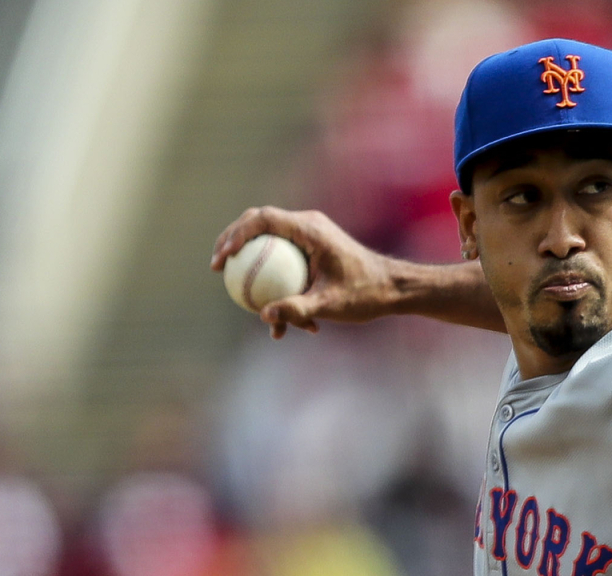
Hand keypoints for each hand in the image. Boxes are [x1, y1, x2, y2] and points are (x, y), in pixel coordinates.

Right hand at [211, 207, 393, 338]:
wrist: (394, 289)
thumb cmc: (367, 293)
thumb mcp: (331, 304)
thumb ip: (297, 309)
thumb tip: (265, 316)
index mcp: (310, 229)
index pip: (262, 219)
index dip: (236, 234)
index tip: (223, 258)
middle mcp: (308, 226)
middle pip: (258, 223)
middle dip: (233, 241)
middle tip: (217, 266)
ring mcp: (310, 236)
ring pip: (269, 241)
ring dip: (251, 261)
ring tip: (233, 286)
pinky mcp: (313, 250)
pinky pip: (284, 260)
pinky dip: (275, 280)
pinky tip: (276, 320)